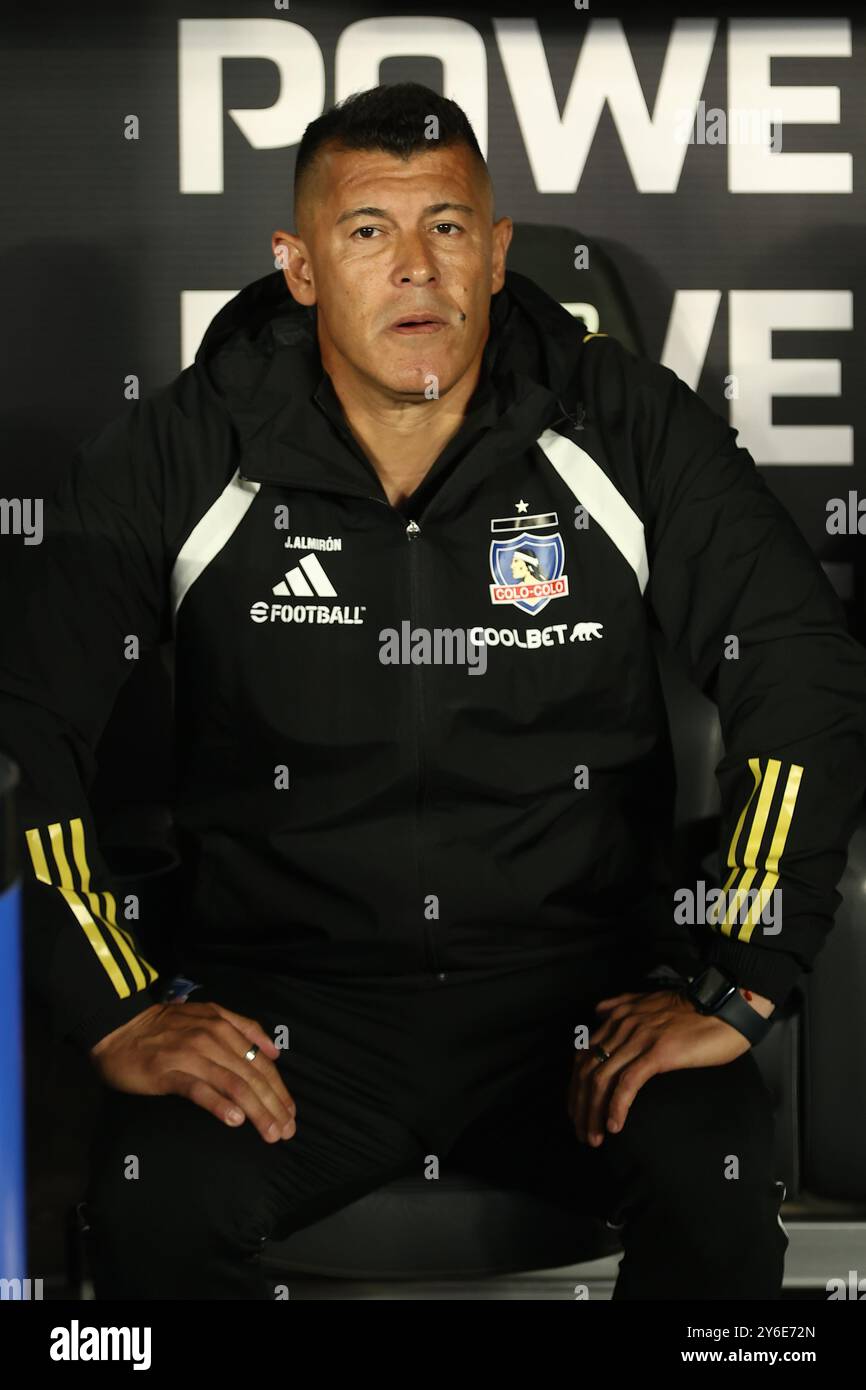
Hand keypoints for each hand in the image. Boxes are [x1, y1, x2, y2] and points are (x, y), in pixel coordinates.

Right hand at [89, 1001, 296, 1143]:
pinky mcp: (169, 1072)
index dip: (279, 1089)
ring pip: (233, 1084)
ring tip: (270, 1133)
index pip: (260, 1062)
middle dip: (274, 1105)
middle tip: (287, 1132)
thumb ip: (243, 1028)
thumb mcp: (208, 1015)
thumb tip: (274, 1051)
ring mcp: (191, 1055)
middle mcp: (212, 1039)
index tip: (291, 1113)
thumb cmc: (165, 1026)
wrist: (119, 1027)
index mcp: (224, 1026)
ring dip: (256, 1111)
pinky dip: (220, 1104)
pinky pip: (200, 1090)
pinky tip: (235, 1120)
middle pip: (252, 1076)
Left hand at [567, 988, 751, 1146]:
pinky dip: (617, 1106)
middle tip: (581, 1132)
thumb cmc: (694, 1011)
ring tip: (595, 1138)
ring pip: (601, 1080)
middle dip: (579, 1106)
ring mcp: (638, 1038)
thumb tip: (598, 1010)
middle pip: (586, 1071)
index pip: (583, 1056)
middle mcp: (622, 1025)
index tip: (577, 1111)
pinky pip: (628, 1083)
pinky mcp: (658, 1052)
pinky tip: (615, 1125)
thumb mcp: (650, 1001)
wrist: (727, 1009)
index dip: (575, 1087)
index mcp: (618, 1016)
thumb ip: (621, 1004)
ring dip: (593, 1113)